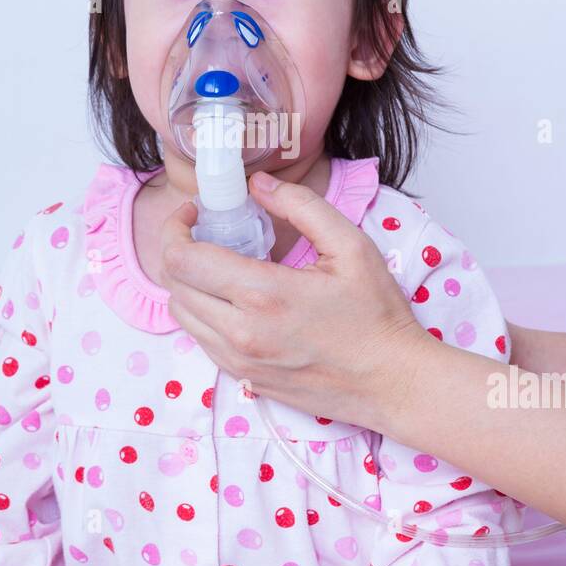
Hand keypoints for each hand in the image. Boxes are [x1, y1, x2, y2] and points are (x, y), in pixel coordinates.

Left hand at [160, 170, 432, 433]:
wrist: (392, 381)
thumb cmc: (377, 315)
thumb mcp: (351, 246)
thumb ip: (301, 206)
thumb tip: (257, 185)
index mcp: (264, 295)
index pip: (182, 259)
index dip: (176, 228)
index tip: (195, 213)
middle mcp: (241, 333)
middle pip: (174, 284)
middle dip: (180, 250)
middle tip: (206, 233)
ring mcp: (239, 361)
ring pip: (182, 315)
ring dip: (189, 283)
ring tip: (219, 265)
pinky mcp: (244, 378)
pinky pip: (201, 339)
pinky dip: (204, 312)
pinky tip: (234, 298)